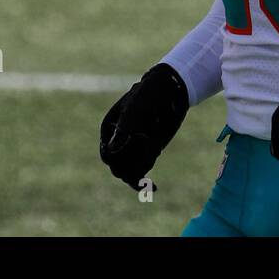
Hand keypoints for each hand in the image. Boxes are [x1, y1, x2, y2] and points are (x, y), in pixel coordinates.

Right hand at [99, 63, 188, 191]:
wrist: (170, 90)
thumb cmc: (149, 94)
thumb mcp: (134, 109)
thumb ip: (123, 129)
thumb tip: (112, 150)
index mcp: (109, 129)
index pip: (107, 155)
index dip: (118, 158)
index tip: (136, 145)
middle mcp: (119, 141)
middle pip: (118, 167)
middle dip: (132, 164)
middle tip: (148, 146)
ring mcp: (133, 148)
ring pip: (130, 171)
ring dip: (142, 168)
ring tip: (154, 144)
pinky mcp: (147, 152)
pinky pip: (142, 172)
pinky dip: (146, 180)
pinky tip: (153, 187)